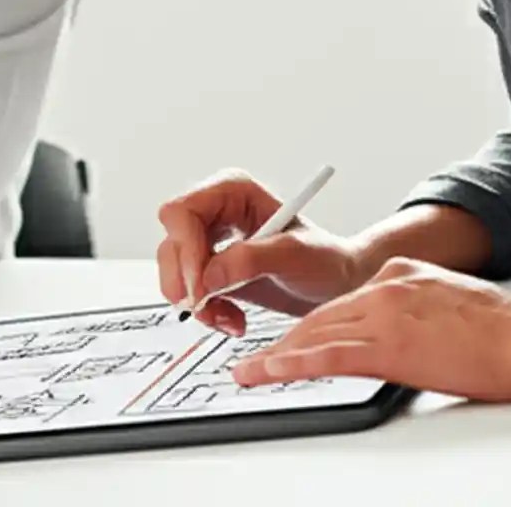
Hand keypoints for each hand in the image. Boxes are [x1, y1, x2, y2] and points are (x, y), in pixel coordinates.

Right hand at [157, 170, 370, 336]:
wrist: (338, 285)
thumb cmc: (326, 260)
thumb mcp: (296, 256)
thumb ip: (252, 260)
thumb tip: (209, 276)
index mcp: (233, 192)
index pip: (183, 211)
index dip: (185, 248)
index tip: (201, 286)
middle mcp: (215, 212)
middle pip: (172, 242)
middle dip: (186, 280)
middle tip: (207, 307)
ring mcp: (209, 242)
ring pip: (174, 271)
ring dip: (198, 302)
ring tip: (230, 317)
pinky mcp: (209, 270)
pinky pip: (187, 291)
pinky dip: (206, 312)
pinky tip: (233, 318)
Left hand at [232, 258, 510, 401]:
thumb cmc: (504, 327)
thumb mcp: (448, 295)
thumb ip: (415, 300)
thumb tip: (402, 321)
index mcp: (399, 273)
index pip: (343, 300)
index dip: (313, 323)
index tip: (293, 337)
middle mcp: (384, 287)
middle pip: (320, 315)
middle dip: (285, 338)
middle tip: (256, 358)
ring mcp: (383, 316)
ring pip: (315, 333)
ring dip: (275, 355)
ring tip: (248, 371)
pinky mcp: (388, 347)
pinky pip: (326, 357)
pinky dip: (289, 365)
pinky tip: (267, 372)